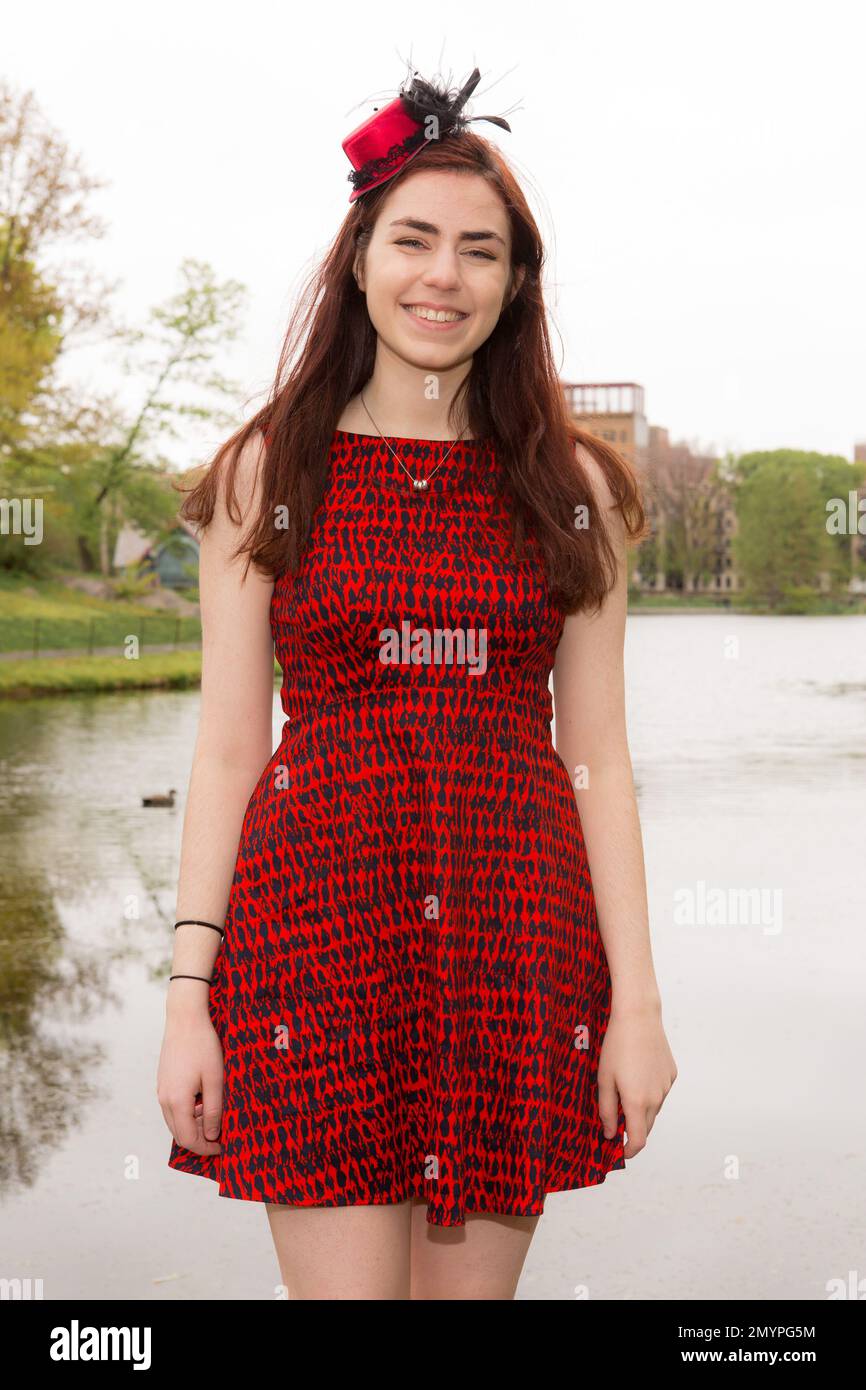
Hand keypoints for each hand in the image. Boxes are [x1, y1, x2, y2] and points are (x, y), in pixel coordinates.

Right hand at [157, 1011, 223, 1155]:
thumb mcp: (215, 1079)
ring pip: (175, 1121)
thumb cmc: (203, 1046)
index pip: (188, 1140)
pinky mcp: (163, 1083)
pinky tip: (203, 1101)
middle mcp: (164, 1100)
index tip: (223, 1146)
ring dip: (194, 1126)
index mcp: (177, 1102)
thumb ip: (213, 1110)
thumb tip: (212, 1135)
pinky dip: (187, 1113)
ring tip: (215, 1115)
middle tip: (221, 1134)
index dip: (206, 1148)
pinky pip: (173, 1108)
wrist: (184, 1018)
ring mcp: (160, 1091)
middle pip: (179, 1134)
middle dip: (200, 1140)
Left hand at [597, 1003, 676, 1158]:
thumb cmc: (617, 1046)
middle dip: (633, 1130)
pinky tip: (638, 1074)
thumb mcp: (604, 1079)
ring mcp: (666, 1086)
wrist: (639, 1017)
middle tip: (616, 1122)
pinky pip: (660, 1091)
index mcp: (637, 1102)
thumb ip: (606, 1110)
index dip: (629, 1151)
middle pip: (646, 1126)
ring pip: (653, 1108)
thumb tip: (610, 1133)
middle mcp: (656, 1098)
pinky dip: (650, 1092)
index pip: (638, 1140)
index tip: (620, 1152)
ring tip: (625, 1089)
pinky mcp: (671, 1074)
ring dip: (641, 1109)